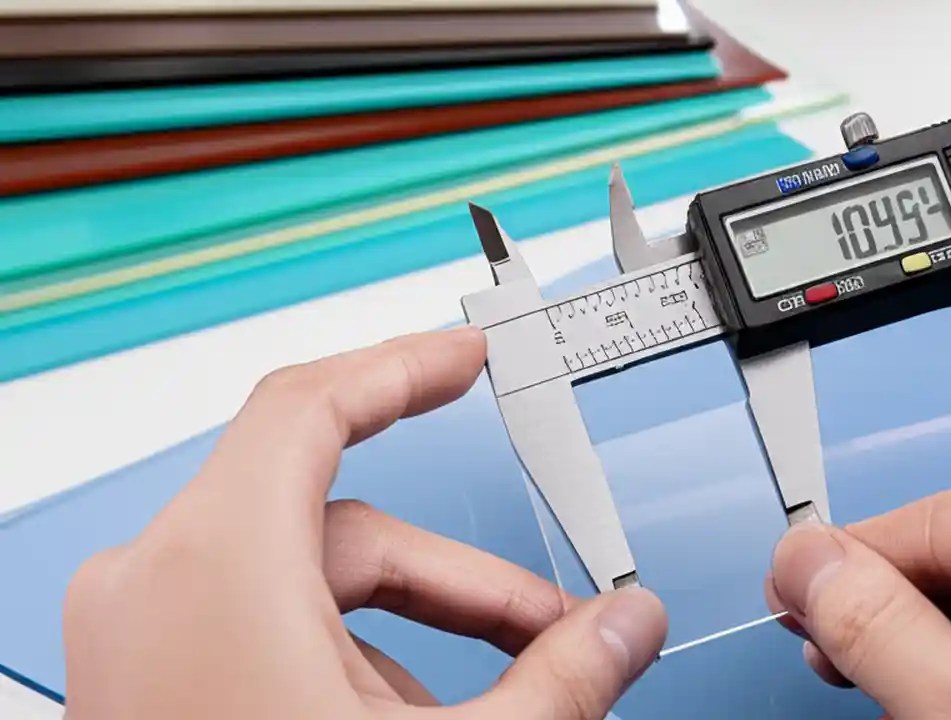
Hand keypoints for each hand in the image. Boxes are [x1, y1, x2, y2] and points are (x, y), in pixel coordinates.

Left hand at [62, 327, 667, 719]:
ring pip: (311, 589)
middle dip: (462, 578)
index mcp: (212, 564)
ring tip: (498, 701)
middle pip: (343, 524)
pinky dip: (352, 665)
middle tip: (554, 618)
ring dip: (418, 637)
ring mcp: (143, 639)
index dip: (405, 366)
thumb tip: (626, 626)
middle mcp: (158, 585)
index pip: (314, 405)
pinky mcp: (149, 685)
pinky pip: (269, 635)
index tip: (466, 354)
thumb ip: (556, 681)